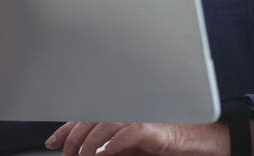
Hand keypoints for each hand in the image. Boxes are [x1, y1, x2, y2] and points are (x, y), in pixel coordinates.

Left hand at [45, 120, 229, 155]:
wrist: (201, 138)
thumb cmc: (170, 137)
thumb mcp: (135, 139)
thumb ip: (114, 138)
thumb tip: (93, 150)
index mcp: (123, 104)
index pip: (86, 113)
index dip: (65, 129)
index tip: (51, 142)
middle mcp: (128, 104)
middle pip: (89, 118)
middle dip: (72, 141)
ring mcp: (138, 113)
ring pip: (101, 126)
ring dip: (85, 147)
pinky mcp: (149, 127)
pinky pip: (121, 136)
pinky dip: (108, 147)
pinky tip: (102, 155)